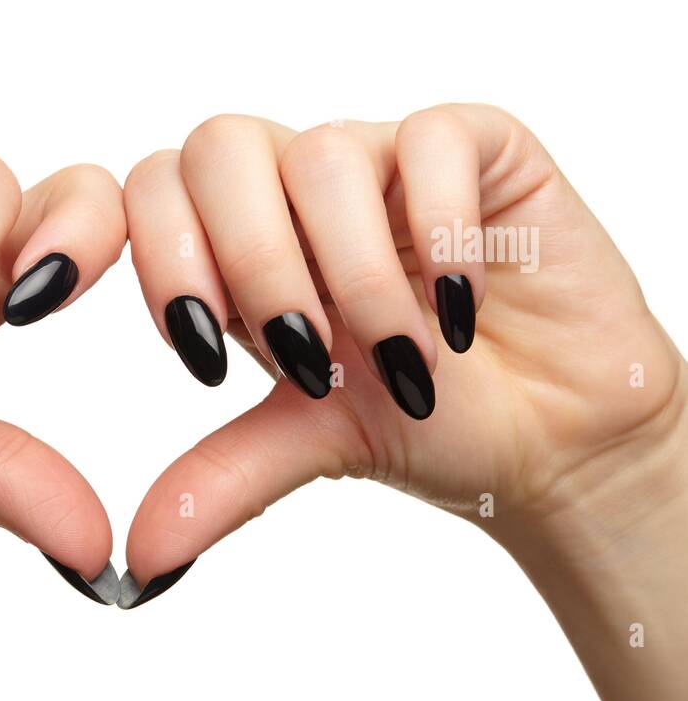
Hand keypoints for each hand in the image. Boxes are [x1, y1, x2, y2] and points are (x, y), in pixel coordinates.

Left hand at [121, 105, 686, 604]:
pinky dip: (444, 234)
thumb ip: (220, 479)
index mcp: (239, 242)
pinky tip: (460, 311)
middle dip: (251, 265)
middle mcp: (298, 187)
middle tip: (306, 362)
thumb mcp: (308, 444)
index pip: (154, 189)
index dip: (156, 255)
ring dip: (356, 275)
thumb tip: (144, 563)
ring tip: (403, 362)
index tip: (200, 357)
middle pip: (219, 148)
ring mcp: (384, 156)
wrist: (556, 435)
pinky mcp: (479, 146)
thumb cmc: (428, 419)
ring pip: (322, 153)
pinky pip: (435, 137)